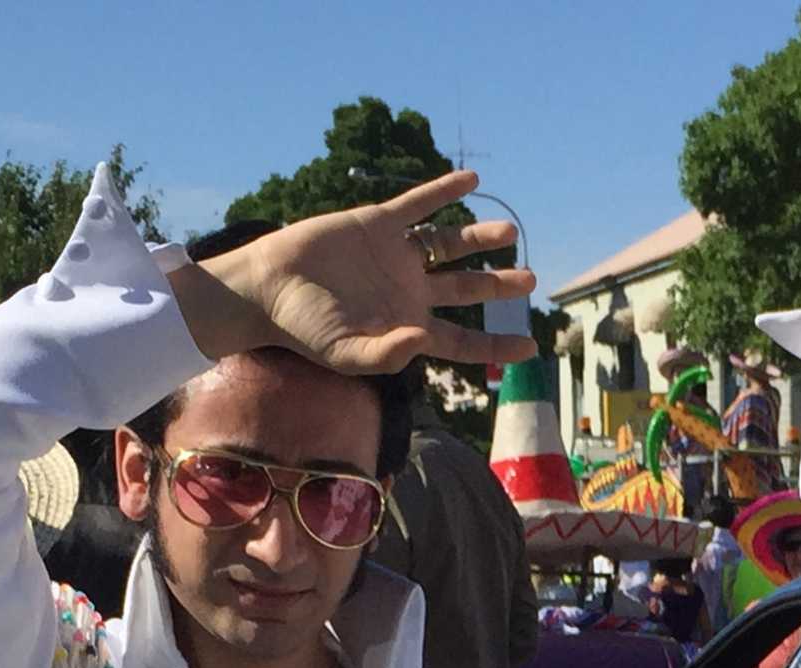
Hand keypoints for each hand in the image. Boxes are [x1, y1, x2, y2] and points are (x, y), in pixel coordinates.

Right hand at [192, 171, 535, 374]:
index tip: (530, 347)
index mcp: (408, 326)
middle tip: (530, 279)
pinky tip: (471, 180)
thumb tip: (423, 338)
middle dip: (499, 284)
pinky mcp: (378, 224)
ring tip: (509, 233)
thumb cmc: (305, 329)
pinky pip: (418, 204)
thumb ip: (387, 353)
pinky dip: (443, 191)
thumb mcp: (346, 353)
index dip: (496, 346)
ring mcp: (396, 255)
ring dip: (479, 238)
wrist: (270, 287)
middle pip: (466, 287)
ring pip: (449, 244)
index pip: (463, 340)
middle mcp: (409, 291)